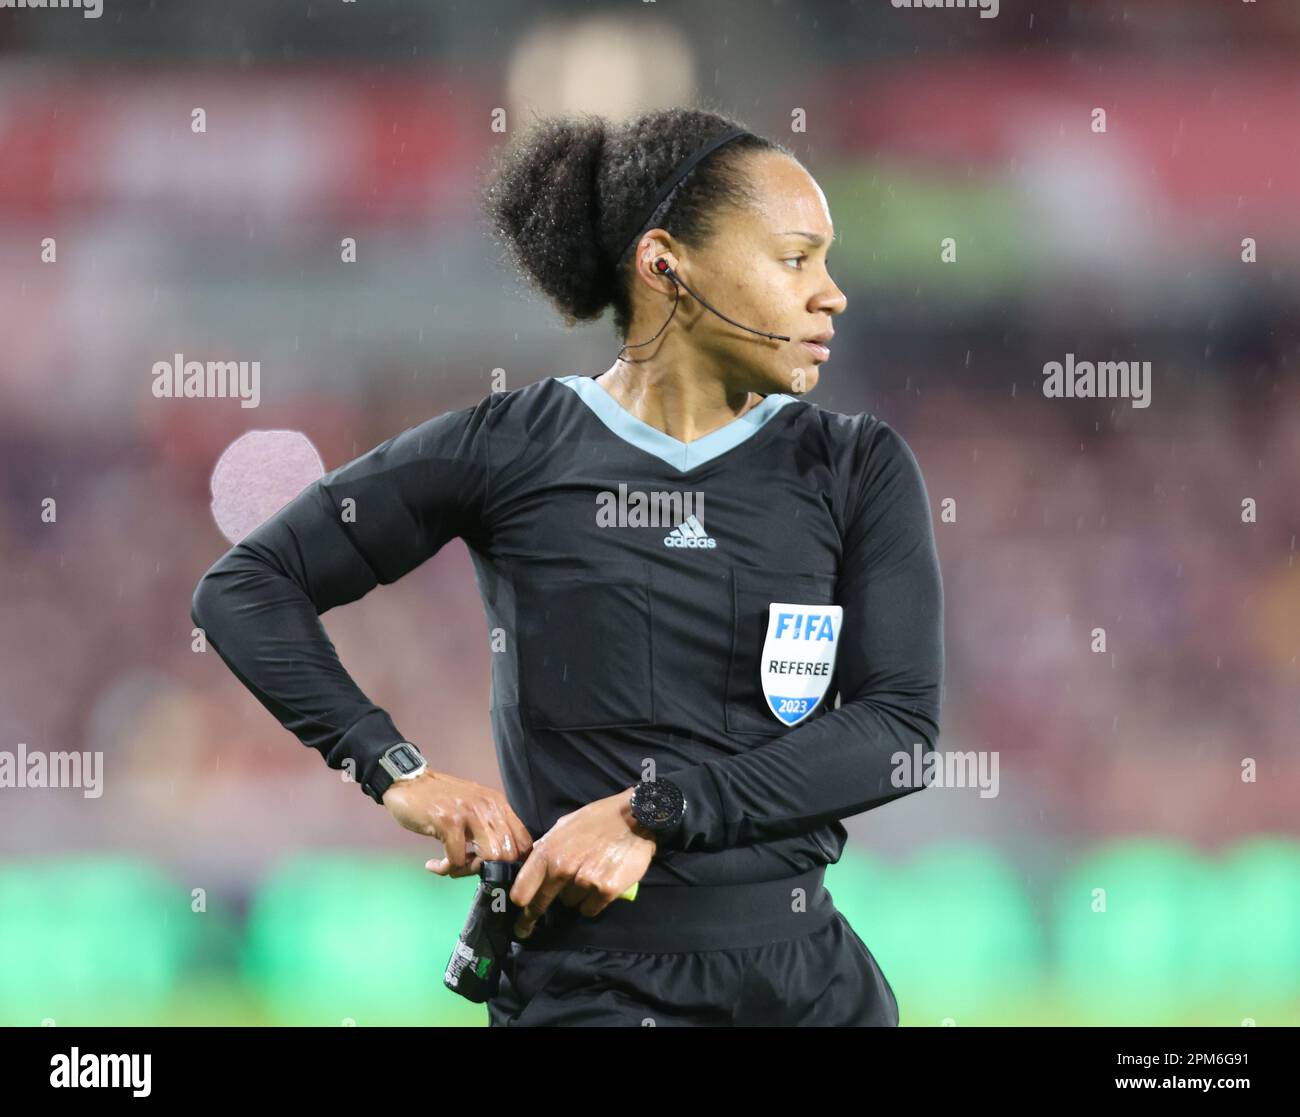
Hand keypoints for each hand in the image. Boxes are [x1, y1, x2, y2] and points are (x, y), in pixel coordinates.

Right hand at [382, 769, 533, 877]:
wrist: (409, 782)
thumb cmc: (441, 800)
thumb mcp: (474, 808)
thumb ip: (489, 828)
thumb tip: (501, 862)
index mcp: (498, 804)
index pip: (524, 842)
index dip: (513, 864)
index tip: (493, 871)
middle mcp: (488, 807)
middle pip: (508, 854)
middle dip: (488, 871)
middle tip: (466, 868)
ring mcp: (469, 813)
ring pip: (488, 858)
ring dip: (467, 871)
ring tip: (451, 866)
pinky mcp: (448, 821)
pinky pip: (457, 859)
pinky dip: (445, 868)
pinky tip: (434, 864)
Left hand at [509, 788, 655, 937]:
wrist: (635, 817)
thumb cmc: (597, 819)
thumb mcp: (564, 825)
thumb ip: (546, 846)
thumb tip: (531, 863)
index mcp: (548, 851)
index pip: (522, 890)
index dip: (519, 903)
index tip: (518, 913)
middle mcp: (562, 868)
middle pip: (540, 904)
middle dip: (531, 918)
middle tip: (525, 929)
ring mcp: (584, 881)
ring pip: (569, 905)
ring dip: (574, 899)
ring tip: (586, 881)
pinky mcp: (606, 891)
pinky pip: (590, 909)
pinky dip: (593, 903)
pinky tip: (600, 888)